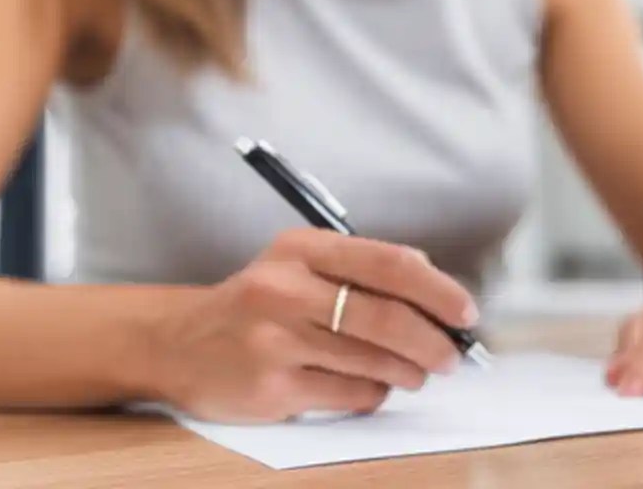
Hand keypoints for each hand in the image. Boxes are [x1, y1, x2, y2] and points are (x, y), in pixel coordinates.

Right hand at [144, 228, 476, 421]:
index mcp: (302, 249)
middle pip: (387, 318)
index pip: (389, 264)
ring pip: (375, 361)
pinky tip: (370, 385)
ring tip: (416, 372)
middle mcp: (285, 289)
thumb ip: (362, 272)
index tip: (465, 312)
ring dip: (410, 371)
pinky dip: (375, 393)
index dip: (438, 290)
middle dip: (434, 342)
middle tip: (453, 356)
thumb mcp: (300, 266)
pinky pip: (351, 394)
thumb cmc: (258, 303)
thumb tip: (439, 294)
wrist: (177, 343)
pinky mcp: (272, 388)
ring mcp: (275, 341)